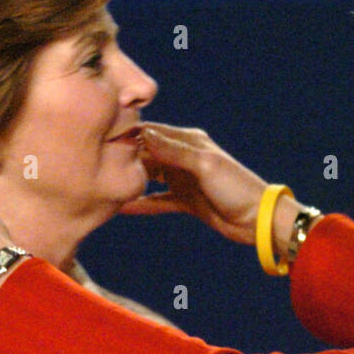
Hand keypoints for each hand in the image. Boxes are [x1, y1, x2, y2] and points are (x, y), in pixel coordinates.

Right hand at [119, 123, 299, 249]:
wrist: (258, 220)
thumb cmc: (236, 187)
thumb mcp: (204, 165)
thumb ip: (173, 151)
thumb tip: (142, 135)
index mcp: (189, 141)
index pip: (152, 132)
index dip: (128, 135)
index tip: (101, 139)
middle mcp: (184, 157)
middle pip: (147, 153)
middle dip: (124, 157)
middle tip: (95, 163)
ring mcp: (183, 179)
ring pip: (149, 176)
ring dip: (130, 179)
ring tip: (104, 183)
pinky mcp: (186, 201)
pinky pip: (157, 200)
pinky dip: (141, 203)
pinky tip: (121, 207)